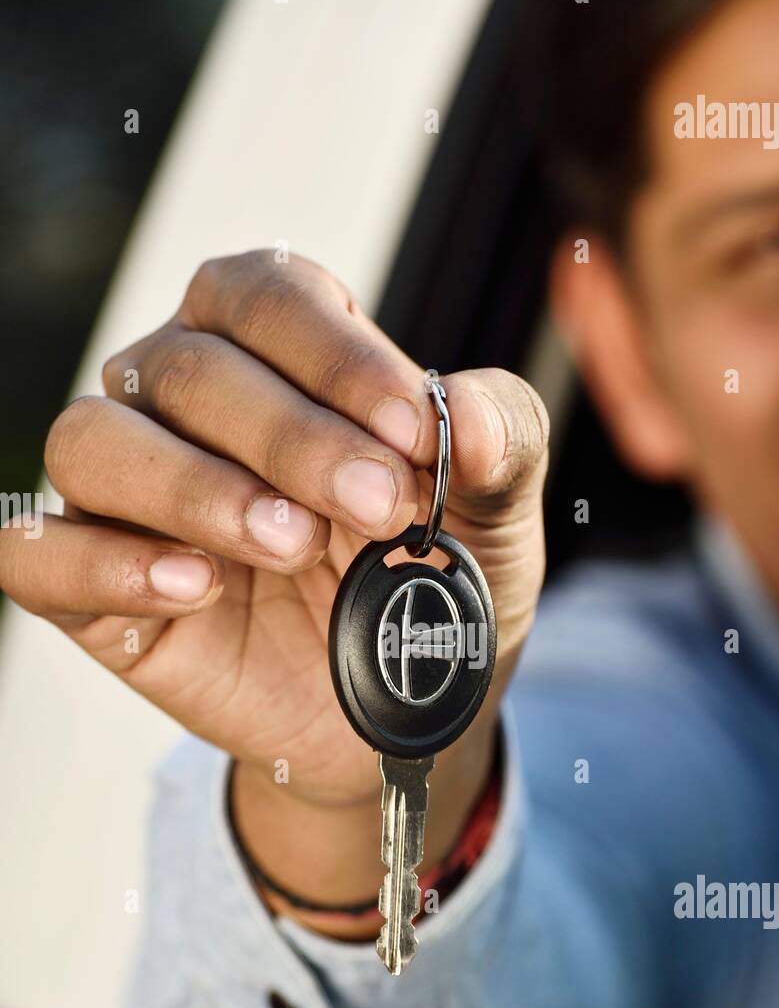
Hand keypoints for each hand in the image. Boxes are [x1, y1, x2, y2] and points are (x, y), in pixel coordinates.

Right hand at [0, 252, 547, 908]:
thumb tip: (468, 411)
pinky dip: (107, 560)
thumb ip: (503, 446)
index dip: (337, 355)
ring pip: (93, 440)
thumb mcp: (494, 516)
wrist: (397, 711)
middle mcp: (178, 402)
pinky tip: (194, 586)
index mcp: (271, 352)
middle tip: (379, 507)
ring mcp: (128, 496)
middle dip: (292, 434)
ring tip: (288, 543)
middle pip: (188, 367)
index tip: (415, 433)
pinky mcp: (91, 589)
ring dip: (194, 486)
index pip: (266, 296)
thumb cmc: (431, 582)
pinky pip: (39, 553)